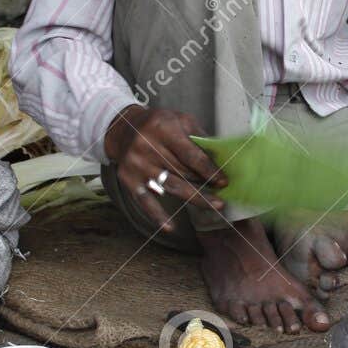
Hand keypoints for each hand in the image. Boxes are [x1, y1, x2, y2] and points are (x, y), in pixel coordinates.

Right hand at [104, 105, 226, 232]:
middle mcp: (147, 146)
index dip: (209, 170)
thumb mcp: (180, 120)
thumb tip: (222, 158)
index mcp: (163, 129)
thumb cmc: (158, 124)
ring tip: (213, 206)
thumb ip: (199, 137)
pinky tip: (170, 227)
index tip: (223, 182)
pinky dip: (158, 216)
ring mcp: (137, 165)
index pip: (191, 155)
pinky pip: (145, 202)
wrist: (123, 129)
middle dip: (205, 184)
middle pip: (183, 172)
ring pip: (171, 187)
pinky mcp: (128, 180)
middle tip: (223, 196)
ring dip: (195, 199)